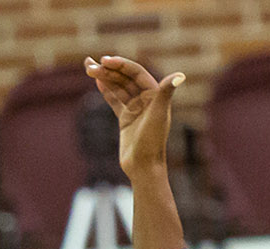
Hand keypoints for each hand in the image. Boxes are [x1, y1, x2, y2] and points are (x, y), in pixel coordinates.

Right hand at [85, 55, 183, 175]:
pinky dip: (106, 91)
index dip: (121, 65)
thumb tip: (180, 75)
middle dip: (108, 71)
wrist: (143, 167)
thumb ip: (166, 92)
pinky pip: (115, 100)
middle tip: (90, 66)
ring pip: (118, 88)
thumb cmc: (152, 141)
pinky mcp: (126, 119)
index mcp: (155, 95)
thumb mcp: (158, 114)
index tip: (105, 61)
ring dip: (104, 78)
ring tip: (88, 68)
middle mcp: (147, 100)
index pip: (136, 73)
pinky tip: (97, 82)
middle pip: (125, 79)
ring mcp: (135, 109)